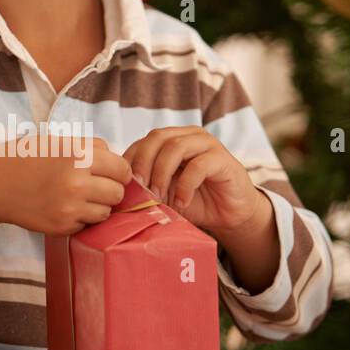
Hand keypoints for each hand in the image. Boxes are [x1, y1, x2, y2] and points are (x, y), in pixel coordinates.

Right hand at [0, 135, 132, 236]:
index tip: (111, 173)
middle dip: (110, 190)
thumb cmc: (28, 158)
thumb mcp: (60, 141)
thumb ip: (93, 148)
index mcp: (79, 156)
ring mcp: (69, 208)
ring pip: (105, 213)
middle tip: (94, 186)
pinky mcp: (61, 226)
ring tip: (79, 197)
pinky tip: (63, 207)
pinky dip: (80, 218)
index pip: (122, 170)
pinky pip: (86, 225)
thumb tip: (120, 164)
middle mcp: (77, 182)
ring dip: (97, 206)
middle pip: (117, 194)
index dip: (119, 172)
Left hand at [121, 127, 262, 236]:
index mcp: (172, 140)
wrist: (230, 213)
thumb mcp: (165, 193)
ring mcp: (207, 144)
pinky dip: (185, 186)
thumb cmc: (195, 201)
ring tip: (158, 198)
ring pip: (176, 147)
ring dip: (161, 174)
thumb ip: (146, 186)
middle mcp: (188, 136)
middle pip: (157, 137)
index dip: (130, 161)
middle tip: (138, 189)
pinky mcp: (222, 159)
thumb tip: (120, 191)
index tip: (123, 185)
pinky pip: (198, 166)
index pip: (143, 141)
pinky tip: (181, 203)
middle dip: (143, 163)